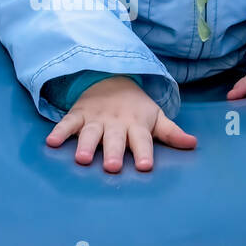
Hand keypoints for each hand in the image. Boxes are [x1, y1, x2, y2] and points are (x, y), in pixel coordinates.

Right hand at [46, 76, 196, 172]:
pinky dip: (59, 131)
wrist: (111, 78)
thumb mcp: (155, 116)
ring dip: (87, 145)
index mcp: (136, 125)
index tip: (145, 166)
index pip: (142, 140)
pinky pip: (67, 123)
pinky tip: (51, 143)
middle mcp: (116, 122)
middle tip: (113, 167)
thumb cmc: (136, 107)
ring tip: (83, 159)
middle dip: (114, 152)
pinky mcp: (78, 114)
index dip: (144, 152)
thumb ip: (171, 133)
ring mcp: (95, 118)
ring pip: (90, 132)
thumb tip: (193, 144)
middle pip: (115, 139)